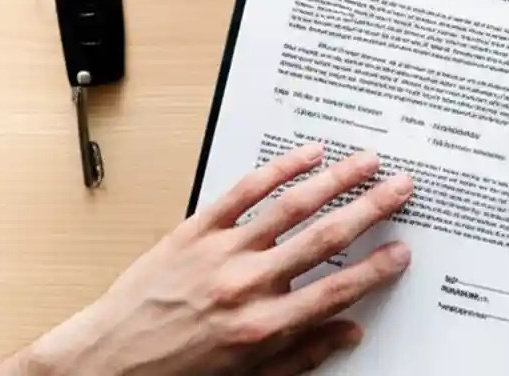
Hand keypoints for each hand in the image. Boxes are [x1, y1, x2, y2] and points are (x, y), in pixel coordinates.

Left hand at [0, 145, 412, 375]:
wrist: (106, 364)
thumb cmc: (175, 375)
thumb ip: (301, 353)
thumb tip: (348, 331)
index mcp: (261, 327)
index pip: (336, 291)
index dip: (376, 269)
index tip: (402, 251)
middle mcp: (246, 285)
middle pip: (323, 238)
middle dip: (370, 210)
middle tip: (401, 188)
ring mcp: (219, 253)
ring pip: (290, 207)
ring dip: (334, 180)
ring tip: (366, 162)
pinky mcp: (193, 231)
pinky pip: (243, 193)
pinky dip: (278, 170)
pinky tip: (306, 156)